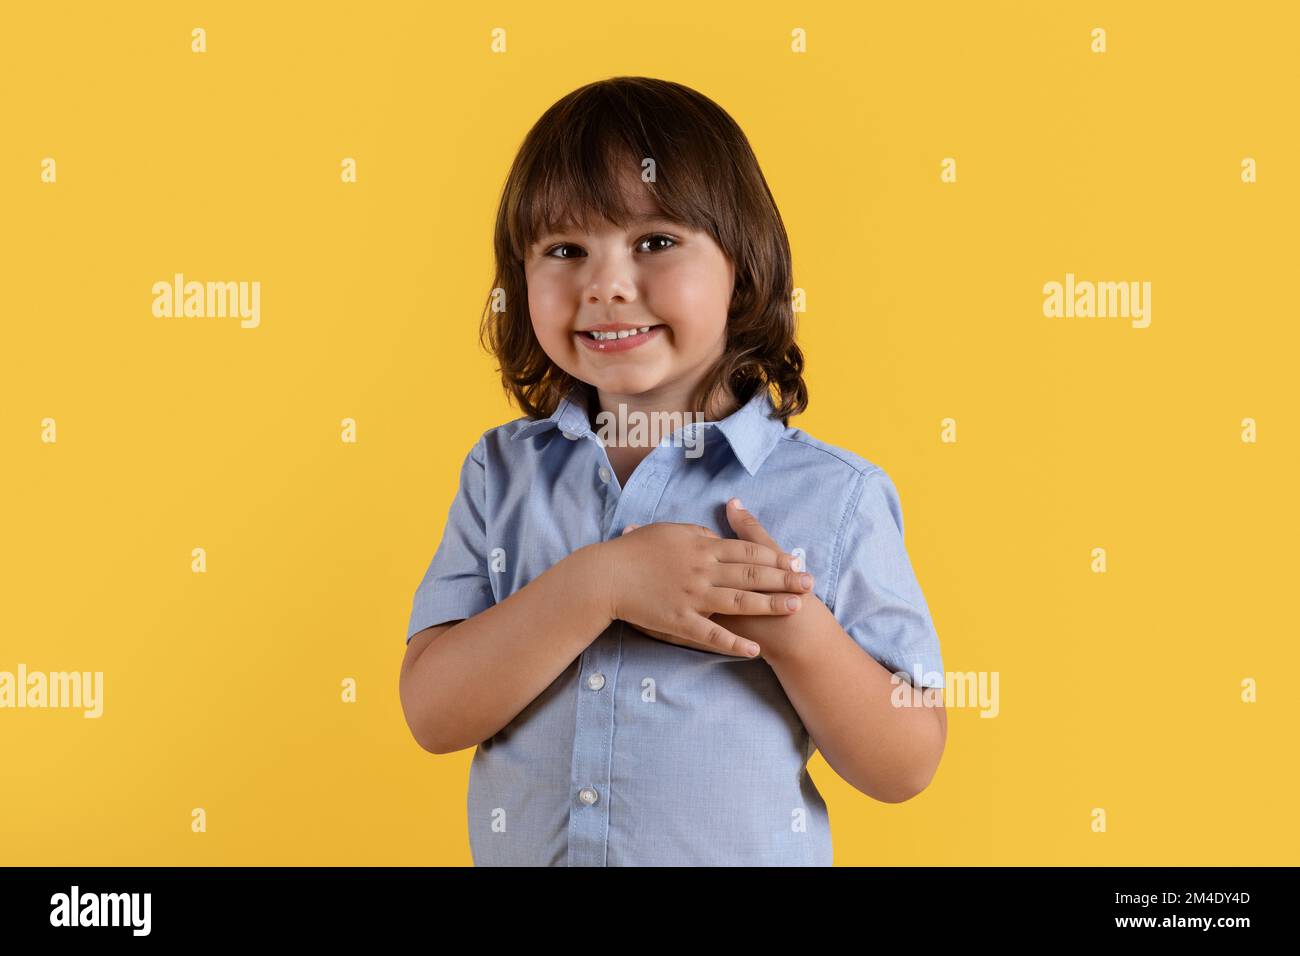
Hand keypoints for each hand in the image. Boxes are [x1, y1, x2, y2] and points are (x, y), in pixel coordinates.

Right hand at [603, 501, 812, 657]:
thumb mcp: (668, 531)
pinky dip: (733, 643)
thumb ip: (697, 533)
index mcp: (700, 546)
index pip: (746, 550)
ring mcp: (692, 597)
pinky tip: (753, 650)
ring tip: (794, 609)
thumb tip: (717, 534)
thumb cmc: (635, 549)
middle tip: (810, 583)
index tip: (796, 560)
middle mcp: (702, 571)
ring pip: (738, 602)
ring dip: (768, 606)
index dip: (773, 556)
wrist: (606, 575)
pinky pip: (711, 635)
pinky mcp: (679, 621)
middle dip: (783, 579)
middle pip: (750, 575)